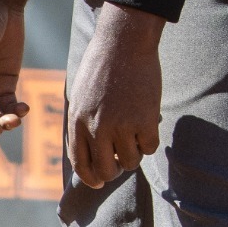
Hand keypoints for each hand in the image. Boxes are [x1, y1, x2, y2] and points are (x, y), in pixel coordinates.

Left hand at [67, 2, 164, 188]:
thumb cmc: (100, 67)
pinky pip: (149, 147)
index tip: (98, 182)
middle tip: (121, 162)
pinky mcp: (145, 119)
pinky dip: (150, 142)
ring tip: (135, 138)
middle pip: (106, 171)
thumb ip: (82, 123)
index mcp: (77, 123)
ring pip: (131, 162)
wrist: (123, 43)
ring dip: (134, 155)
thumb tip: (88, 152)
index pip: (81, 164)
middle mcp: (97, 128)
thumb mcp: (80, 97)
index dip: (91, 178)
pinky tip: (148, 128)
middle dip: (114, 171)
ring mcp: (122, 125)